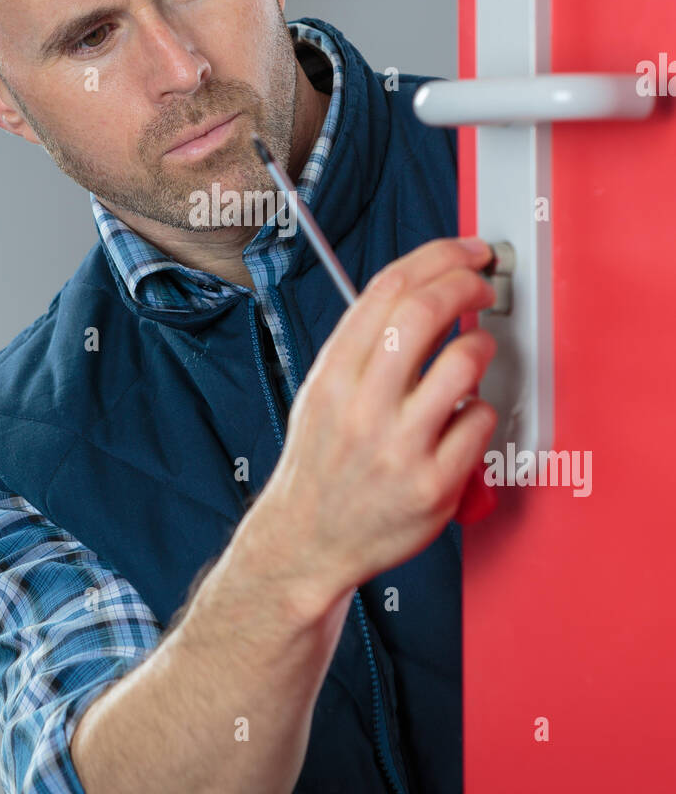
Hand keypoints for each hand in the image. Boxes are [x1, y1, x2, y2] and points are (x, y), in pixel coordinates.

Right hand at [253, 237, 498, 613]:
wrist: (308, 541)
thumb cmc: (323, 463)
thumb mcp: (322, 391)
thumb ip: (363, 344)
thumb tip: (421, 289)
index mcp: (333, 374)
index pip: (388, 288)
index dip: (438, 256)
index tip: (466, 252)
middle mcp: (362, 405)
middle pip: (425, 312)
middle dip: (467, 285)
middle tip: (484, 287)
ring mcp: (399, 446)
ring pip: (463, 365)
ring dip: (483, 348)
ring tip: (478, 353)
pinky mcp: (433, 485)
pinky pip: (480, 423)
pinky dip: (481, 412)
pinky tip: (465, 418)